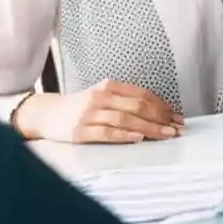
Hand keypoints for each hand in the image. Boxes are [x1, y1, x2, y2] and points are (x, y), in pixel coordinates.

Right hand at [13, 79, 183, 143]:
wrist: (46, 113)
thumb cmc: (79, 106)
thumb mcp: (101, 95)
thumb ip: (125, 100)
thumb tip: (157, 111)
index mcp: (108, 86)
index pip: (141, 94)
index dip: (162, 105)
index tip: (176, 115)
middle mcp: (100, 97)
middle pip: (137, 106)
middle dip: (161, 117)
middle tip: (177, 127)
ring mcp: (89, 114)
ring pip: (125, 119)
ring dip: (149, 127)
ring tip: (165, 134)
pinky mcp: (80, 131)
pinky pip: (107, 132)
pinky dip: (124, 135)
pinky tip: (138, 137)